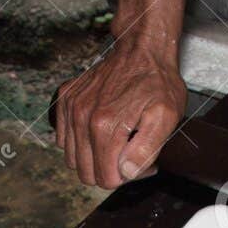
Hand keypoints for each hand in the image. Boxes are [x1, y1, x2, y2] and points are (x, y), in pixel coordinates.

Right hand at [55, 39, 184, 189]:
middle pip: (87, 173)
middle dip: (109, 171)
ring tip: (116, 144)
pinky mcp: (65, 99)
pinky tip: (98, 133)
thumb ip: (147, 149)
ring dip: (93, 158)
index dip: (127, 177)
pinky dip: (78, 143)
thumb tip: (127, 172)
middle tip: (129, 155)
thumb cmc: (156, 81)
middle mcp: (82, 118)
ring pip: (72, 159)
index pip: (106, 178)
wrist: (141, 49)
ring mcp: (71, 108)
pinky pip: (62, 139)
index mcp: (106, 127)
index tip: (142, 163)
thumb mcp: (166, 116)